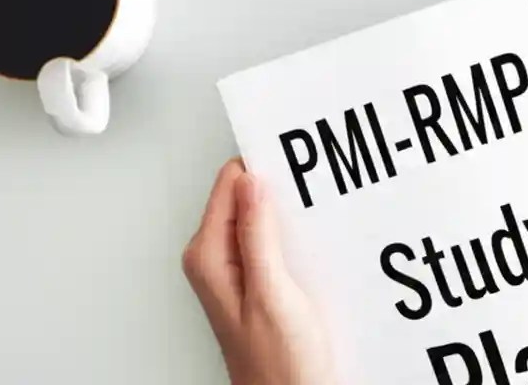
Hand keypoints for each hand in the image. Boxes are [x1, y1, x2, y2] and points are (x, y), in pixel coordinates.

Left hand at [183, 158, 335, 384]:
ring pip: (260, 214)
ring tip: (317, 210)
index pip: (231, 184)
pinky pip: (272, 236)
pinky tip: (313, 237)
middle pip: (245, 195)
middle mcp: (216, 259)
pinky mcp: (258, 277)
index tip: (295, 165)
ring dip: (288, 210)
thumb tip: (251, 183)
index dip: (266, 170)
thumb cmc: (279, 363)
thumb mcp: (272, 292)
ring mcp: (237, 268)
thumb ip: (257, 235)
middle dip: (278, 188)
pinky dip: (293, 231)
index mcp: (209, 258)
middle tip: (312, 188)